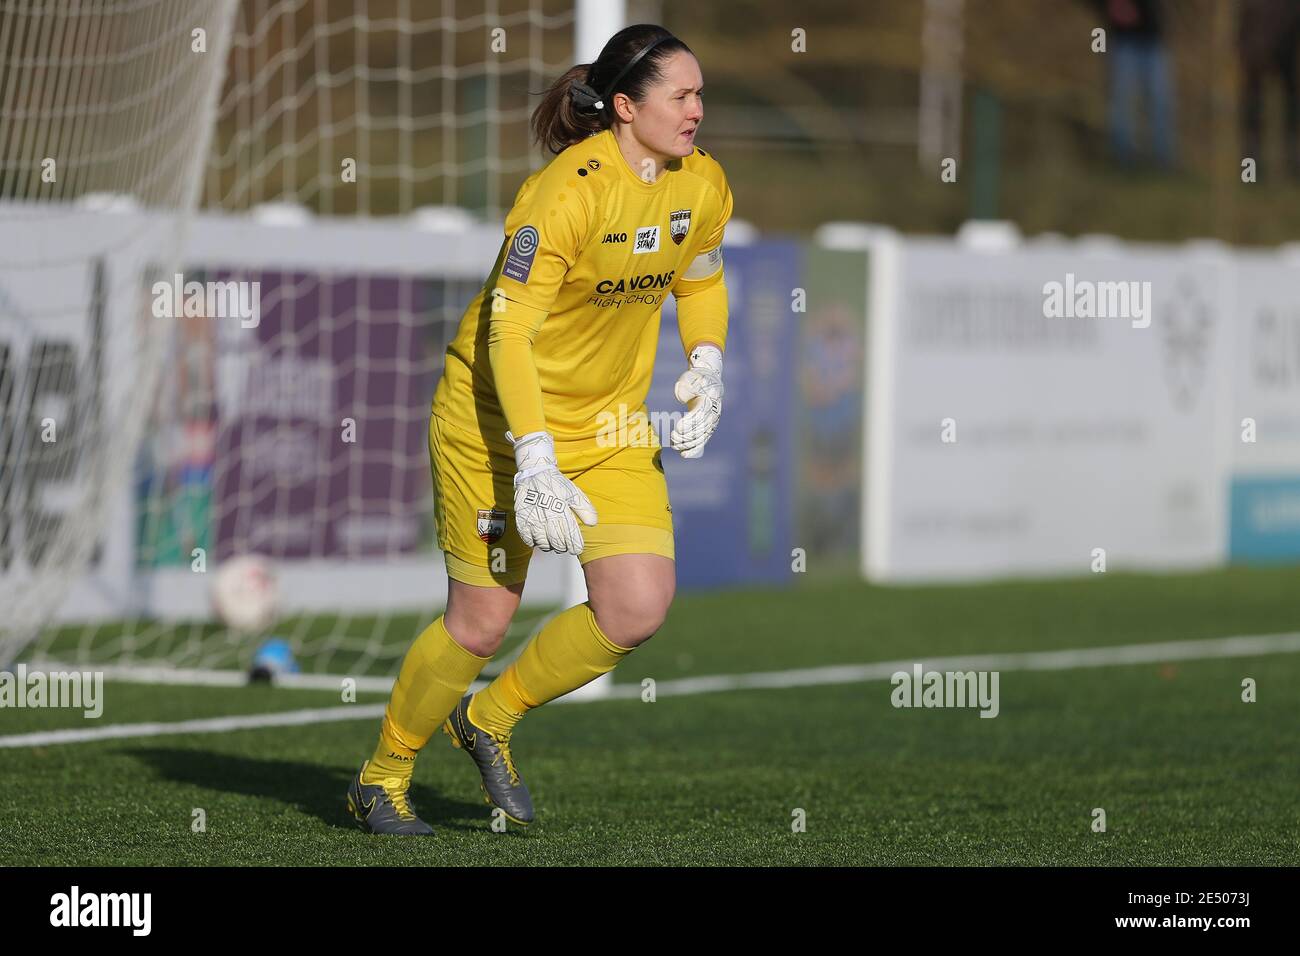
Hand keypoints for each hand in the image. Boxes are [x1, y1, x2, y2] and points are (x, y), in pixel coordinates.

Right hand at [506, 430, 597, 552]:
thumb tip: (592, 523)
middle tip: (565, 545)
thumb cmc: (556, 484)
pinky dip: (535, 542)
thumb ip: (585, 509)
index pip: (571, 537)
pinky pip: (528, 540)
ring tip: (553, 540)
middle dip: (564, 547)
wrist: (535, 472)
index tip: (577, 548)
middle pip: (558, 544)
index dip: (575, 546)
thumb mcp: (574, 493)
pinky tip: (540, 536)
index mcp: (562, 510)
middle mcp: (547, 516)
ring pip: (543, 544)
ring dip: (550, 546)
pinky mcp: (521, 520)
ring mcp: (533, 519)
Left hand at [670, 344, 722, 458]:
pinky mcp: (707, 428)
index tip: (677, 428)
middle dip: (685, 436)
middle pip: (700, 430)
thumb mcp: (689, 380)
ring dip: (686, 444)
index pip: (700, 416)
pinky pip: (701, 442)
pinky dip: (693, 449)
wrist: (708, 382)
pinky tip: (683, 455)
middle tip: (672, 436)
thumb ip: (685, 388)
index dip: (689, 423)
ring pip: (700, 438)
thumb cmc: (695, 380)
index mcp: (709, 401)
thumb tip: (682, 398)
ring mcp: (711, 423)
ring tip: (674, 444)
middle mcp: (712, 414)